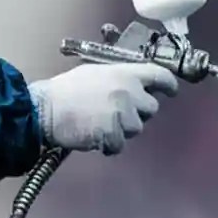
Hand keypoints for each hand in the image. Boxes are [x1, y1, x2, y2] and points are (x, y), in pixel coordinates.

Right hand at [29, 63, 178, 154]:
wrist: (45, 109)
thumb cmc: (66, 89)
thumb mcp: (96, 73)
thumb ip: (120, 79)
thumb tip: (136, 85)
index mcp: (125, 74)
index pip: (159, 75)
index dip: (169, 84)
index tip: (172, 90)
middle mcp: (129, 93)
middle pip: (151, 108)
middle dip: (138, 112)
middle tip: (116, 113)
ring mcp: (122, 115)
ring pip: (137, 128)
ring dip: (122, 129)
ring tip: (99, 123)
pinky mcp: (113, 135)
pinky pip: (120, 145)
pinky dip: (109, 144)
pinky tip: (94, 136)